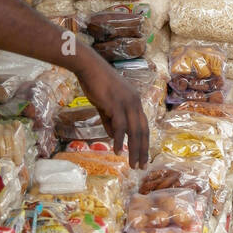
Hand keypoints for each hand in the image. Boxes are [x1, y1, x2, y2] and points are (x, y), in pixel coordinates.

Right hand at [71, 46, 149, 167]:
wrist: (88, 67)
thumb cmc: (95, 83)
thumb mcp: (105, 104)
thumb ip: (110, 120)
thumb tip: (115, 137)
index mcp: (135, 101)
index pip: (143, 125)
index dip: (144, 142)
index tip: (143, 156)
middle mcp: (135, 102)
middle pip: (142, 130)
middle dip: (143, 150)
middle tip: (142, 166)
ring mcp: (127, 102)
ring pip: (134, 131)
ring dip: (134, 150)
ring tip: (133, 164)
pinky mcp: (116, 104)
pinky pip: (121, 126)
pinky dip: (120, 140)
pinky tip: (118, 151)